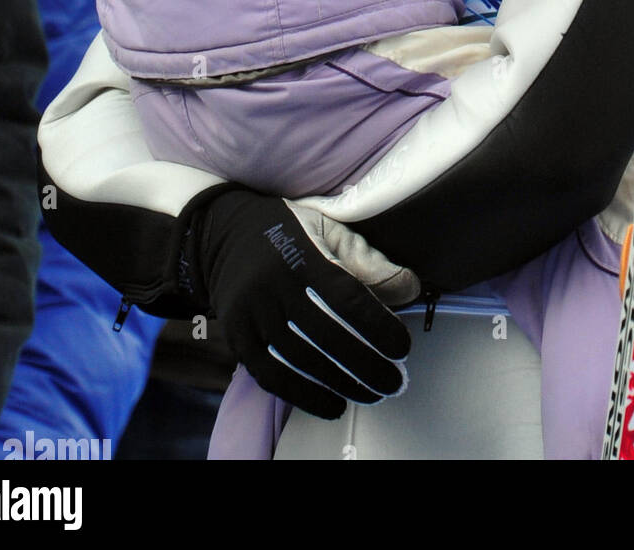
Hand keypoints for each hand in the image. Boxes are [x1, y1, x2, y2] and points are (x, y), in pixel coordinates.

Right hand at [190, 190, 415, 419]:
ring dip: (340, 384)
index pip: (346, 295)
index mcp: (303, 253)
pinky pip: (270, 374)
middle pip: (325, 335)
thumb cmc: (289, 231)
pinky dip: (303, 395)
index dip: (377, 325)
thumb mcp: (329, 229)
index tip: (402, 348)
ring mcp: (252, 311)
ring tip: (371, 395)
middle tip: (394, 382)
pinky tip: (332, 404)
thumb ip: (369, 259)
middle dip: (365, 365)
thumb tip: (409, 288)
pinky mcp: (236, 334)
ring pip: (299, 359)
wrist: (224, 232)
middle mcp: (274, 284)